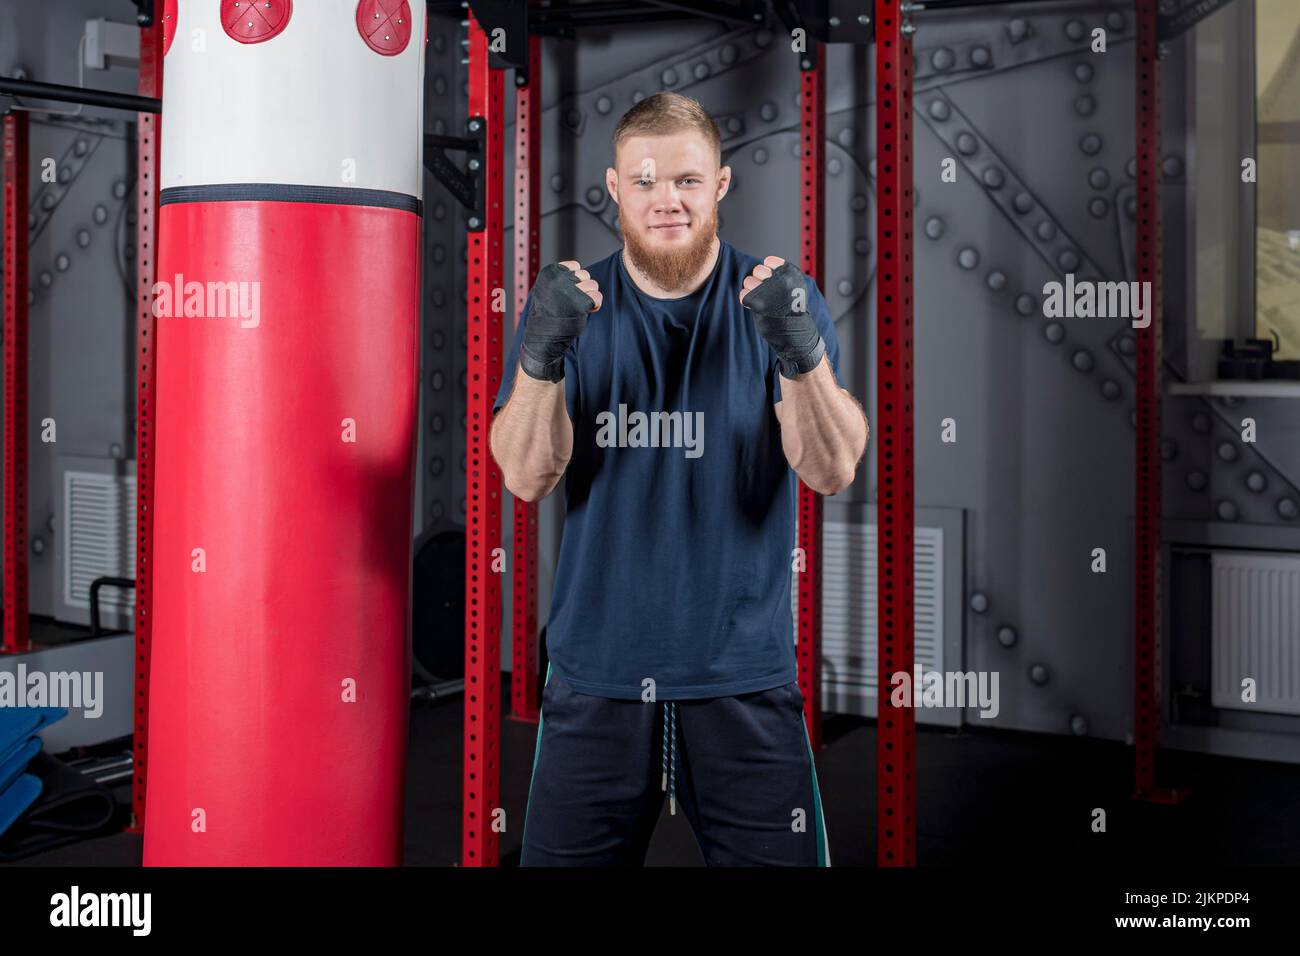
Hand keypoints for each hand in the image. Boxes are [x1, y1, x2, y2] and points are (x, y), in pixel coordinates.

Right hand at [520, 260, 601, 382]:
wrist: (543, 336)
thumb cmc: (548, 313)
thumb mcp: (548, 288)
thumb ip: (562, 277)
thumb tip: (581, 272)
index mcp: (550, 272)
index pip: (575, 267)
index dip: (575, 279)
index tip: (566, 292)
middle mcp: (559, 279)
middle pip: (586, 275)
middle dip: (583, 287)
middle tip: (572, 302)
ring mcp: (570, 291)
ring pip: (594, 284)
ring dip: (590, 296)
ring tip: (578, 306)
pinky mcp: (581, 303)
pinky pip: (598, 297)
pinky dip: (595, 305)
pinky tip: (586, 311)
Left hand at [739, 256, 825, 378]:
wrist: (796, 334)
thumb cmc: (794, 311)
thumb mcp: (796, 287)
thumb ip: (782, 275)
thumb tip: (764, 266)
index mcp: (791, 274)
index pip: (769, 261)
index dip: (767, 269)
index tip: (771, 279)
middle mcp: (780, 280)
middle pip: (757, 270)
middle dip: (758, 279)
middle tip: (764, 291)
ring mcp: (768, 292)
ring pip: (748, 281)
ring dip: (751, 289)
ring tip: (761, 299)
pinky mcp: (758, 304)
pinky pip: (743, 294)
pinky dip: (746, 300)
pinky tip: (755, 307)